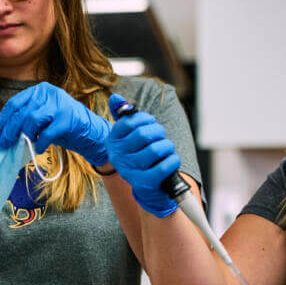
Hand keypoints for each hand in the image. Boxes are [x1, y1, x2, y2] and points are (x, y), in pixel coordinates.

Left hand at [0, 82, 108, 166]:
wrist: (92, 132)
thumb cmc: (64, 126)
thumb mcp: (44, 116)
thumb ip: (26, 118)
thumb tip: (4, 133)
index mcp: (41, 90)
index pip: (15, 103)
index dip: (3, 120)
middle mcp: (50, 94)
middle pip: (21, 112)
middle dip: (10, 130)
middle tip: (5, 144)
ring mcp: (60, 106)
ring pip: (31, 120)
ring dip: (24, 136)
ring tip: (24, 145)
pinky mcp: (67, 120)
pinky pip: (46, 133)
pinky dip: (39, 143)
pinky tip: (38, 148)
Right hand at [104, 101, 181, 217]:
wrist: (146, 186)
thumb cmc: (139, 155)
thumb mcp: (128, 136)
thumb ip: (123, 115)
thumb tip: (115, 97)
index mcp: (112, 141)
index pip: (129, 121)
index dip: (145, 119)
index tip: (151, 122)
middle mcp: (117, 156)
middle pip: (144, 134)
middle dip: (159, 132)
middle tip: (161, 136)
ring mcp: (130, 170)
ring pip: (156, 149)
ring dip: (168, 147)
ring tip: (167, 150)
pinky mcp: (144, 182)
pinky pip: (165, 165)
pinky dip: (173, 160)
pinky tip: (171, 160)